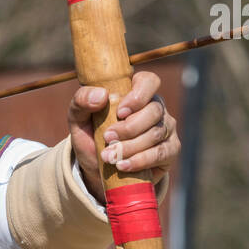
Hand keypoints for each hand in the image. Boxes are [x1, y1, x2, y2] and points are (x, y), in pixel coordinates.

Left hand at [67, 71, 179, 204]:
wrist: (97, 167)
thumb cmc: (91, 135)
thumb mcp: (78, 117)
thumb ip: (82, 100)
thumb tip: (101, 95)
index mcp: (136, 93)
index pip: (148, 81)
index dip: (138, 95)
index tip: (120, 112)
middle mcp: (155, 108)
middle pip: (154, 110)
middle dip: (129, 127)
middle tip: (107, 137)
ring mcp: (166, 129)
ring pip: (156, 133)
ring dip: (130, 146)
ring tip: (109, 156)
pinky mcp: (169, 151)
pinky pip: (161, 153)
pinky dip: (140, 160)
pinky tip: (122, 165)